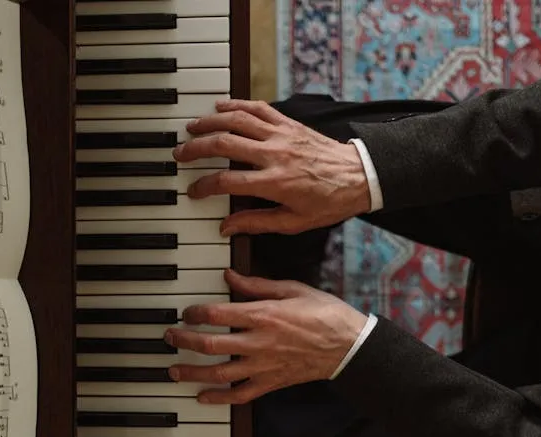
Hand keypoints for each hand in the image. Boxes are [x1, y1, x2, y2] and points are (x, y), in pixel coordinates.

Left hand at [164, 269, 368, 403]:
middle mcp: (259, 343)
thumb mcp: (291, 289)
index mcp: (263, 315)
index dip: (194, 313)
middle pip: (210, 345)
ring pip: (219, 374)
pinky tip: (202, 397)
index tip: (186, 312)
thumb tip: (229, 275)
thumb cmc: (324, 314)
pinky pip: (240, 395)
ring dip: (192, 373)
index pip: (216, 314)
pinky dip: (219, 399)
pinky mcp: (271, 382)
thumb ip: (256, 285)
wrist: (349, 346)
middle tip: (169, 338)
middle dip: (183, 342)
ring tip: (174, 370)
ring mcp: (263, 366)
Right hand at [173, 99, 370, 235]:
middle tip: (180, 153)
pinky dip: (237, 104)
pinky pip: (258, 108)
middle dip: (196, 148)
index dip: (204, 186)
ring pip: (237, 120)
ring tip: (192, 127)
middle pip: (224, 144)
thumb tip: (227, 227)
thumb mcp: (294, 222)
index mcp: (275, 183)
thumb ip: (257, 223)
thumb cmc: (330, 202)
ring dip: (210, 121)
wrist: (360, 177)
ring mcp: (282, 135)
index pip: (228, 181)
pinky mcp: (289, 124)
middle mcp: (275, 155)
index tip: (194, 191)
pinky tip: (221, 106)